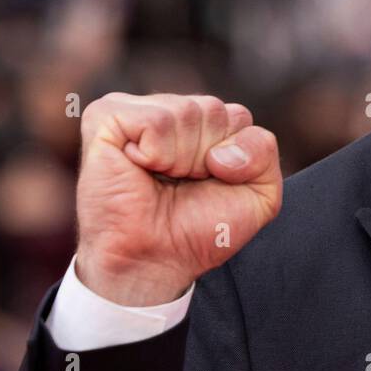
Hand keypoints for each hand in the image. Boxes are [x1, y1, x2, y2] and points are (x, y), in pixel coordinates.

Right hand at [72, 93, 282, 305]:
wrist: (152, 262)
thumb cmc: (197, 229)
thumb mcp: (259, 194)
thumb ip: (264, 151)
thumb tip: (221, 148)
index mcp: (200, 121)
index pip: (239, 116)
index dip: (235, 159)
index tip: (210, 184)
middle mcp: (167, 109)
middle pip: (215, 111)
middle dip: (206, 157)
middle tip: (180, 184)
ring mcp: (134, 110)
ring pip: (186, 112)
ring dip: (181, 160)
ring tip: (159, 178)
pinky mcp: (105, 117)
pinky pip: (156, 119)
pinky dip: (158, 152)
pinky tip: (140, 168)